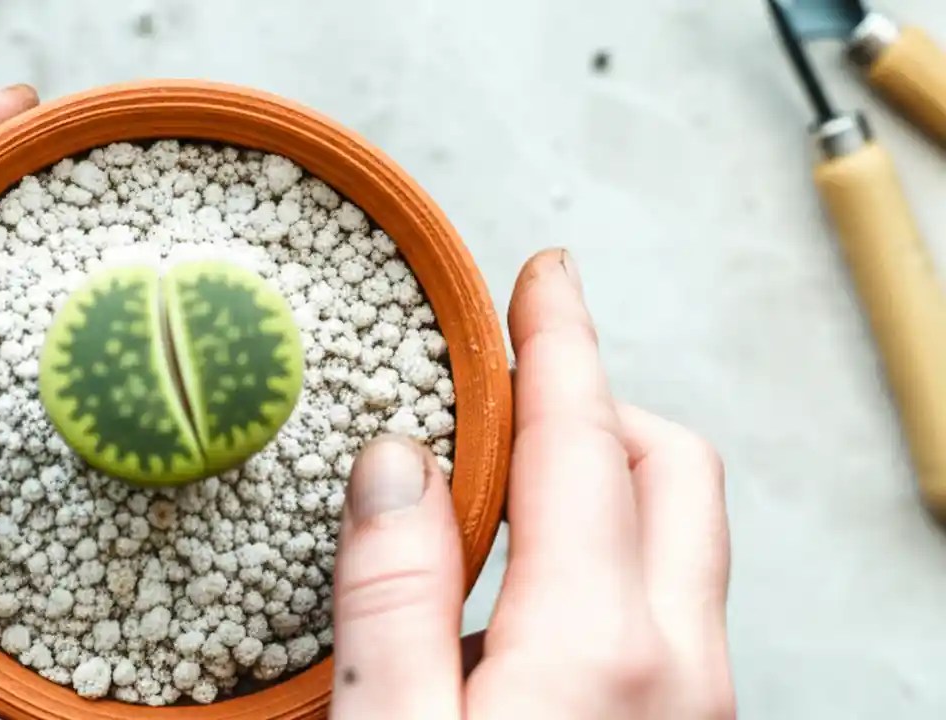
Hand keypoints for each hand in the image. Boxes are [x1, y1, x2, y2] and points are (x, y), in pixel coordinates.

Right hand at [330, 250, 733, 718]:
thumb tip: (395, 464)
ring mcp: (696, 706)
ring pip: (680, 535)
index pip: (584, 445)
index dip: (559, 343)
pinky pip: (667, 606)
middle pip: (670, 469)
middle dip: (594, 404)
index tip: (545, 277)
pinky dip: (604, 561)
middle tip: (506, 388)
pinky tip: (511, 608)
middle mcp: (679, 669)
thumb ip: (393, 597)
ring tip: (492, 491)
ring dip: (599, 483)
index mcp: (599, 652)